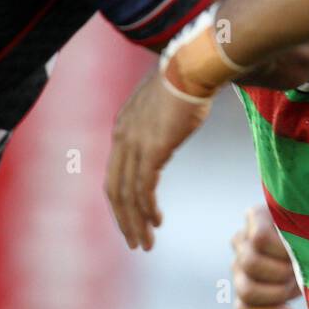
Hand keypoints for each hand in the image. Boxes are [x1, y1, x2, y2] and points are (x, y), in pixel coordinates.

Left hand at [106, 63, 212, 250]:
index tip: (134, 218)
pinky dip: (147, 210)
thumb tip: (170, 126)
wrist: (193, 65)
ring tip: (146, 242)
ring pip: (128, 195)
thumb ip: (160, 121)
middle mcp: (122, 138)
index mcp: (123, 128)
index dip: (123, 201)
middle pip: (115, 189)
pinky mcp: (152, 149)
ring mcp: (135, 144)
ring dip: (136, 223)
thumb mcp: (164, 103)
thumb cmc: (186, 79)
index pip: (115, 174)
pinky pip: (144, 189)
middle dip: (124, 220)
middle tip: (135, 241)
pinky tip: (156, 222)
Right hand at [230, 205, 301, 308]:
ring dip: (276, 294)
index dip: (282, 250)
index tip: (301, 251)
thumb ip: (302, 231)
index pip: (259, 238)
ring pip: (245, 289)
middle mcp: (241, 241)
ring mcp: (238, 268)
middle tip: (298, 270)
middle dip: (281, 273)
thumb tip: (305, 247)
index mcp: (256, 217)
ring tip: (295, 287)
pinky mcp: (241, 292)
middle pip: (251, 263)